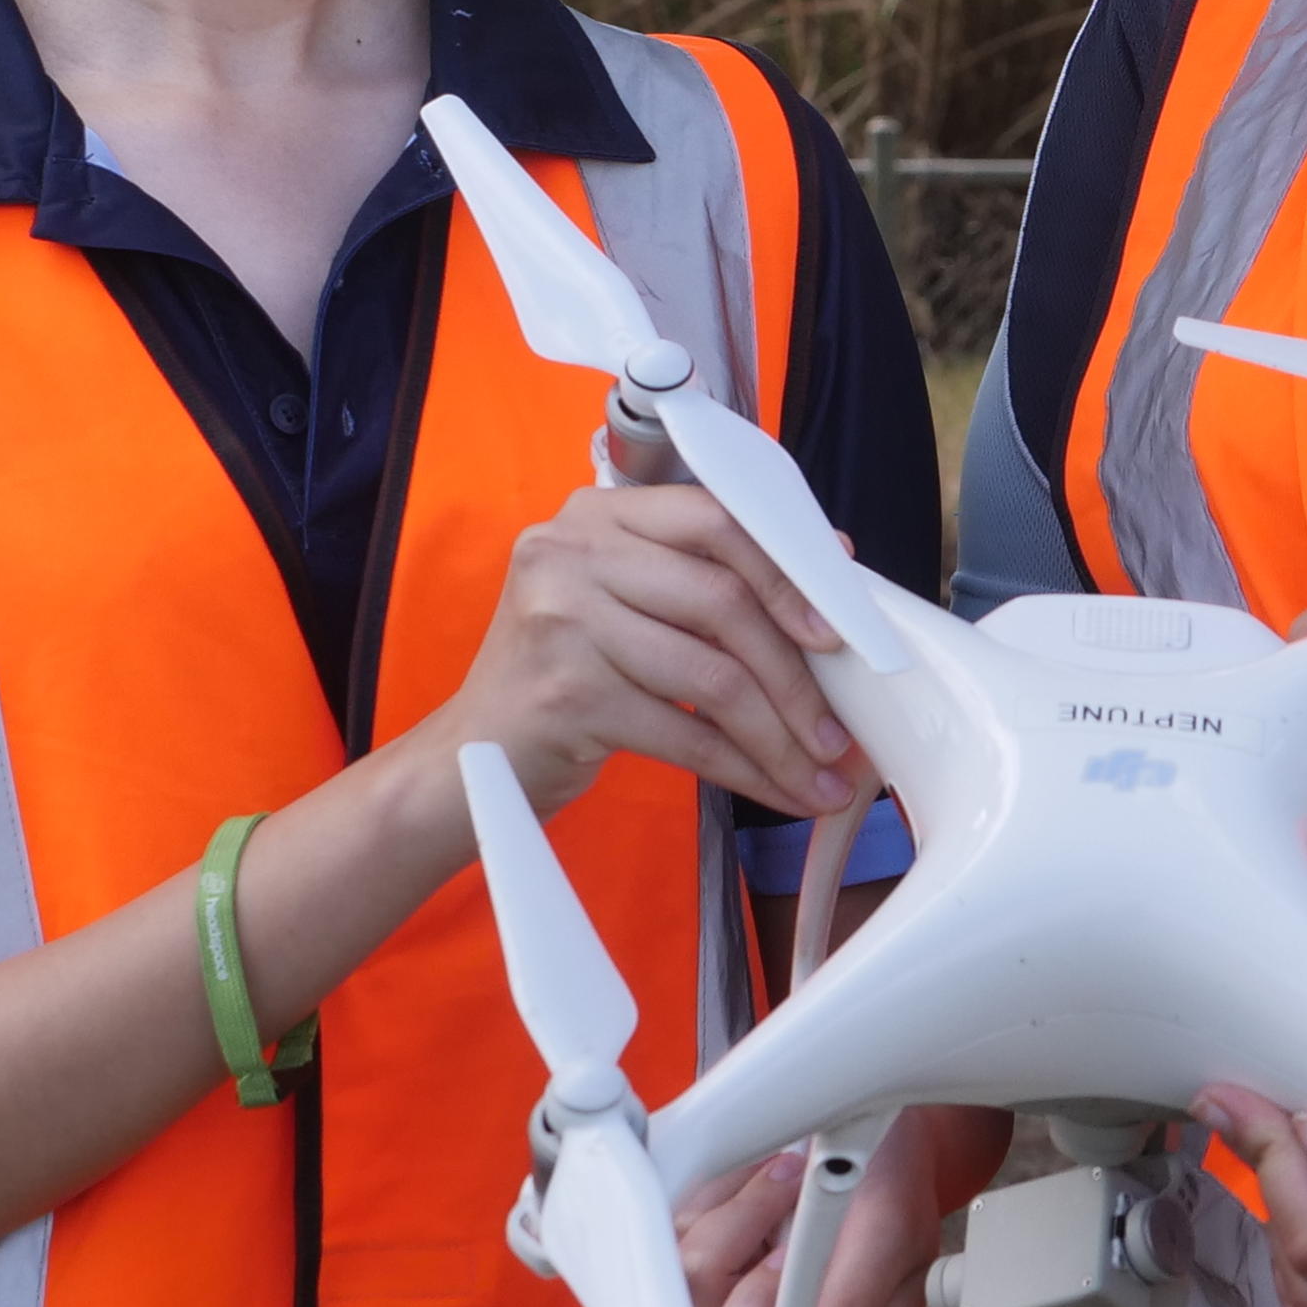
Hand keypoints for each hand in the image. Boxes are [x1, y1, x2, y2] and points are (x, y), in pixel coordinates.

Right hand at [434, 478, 859, 823]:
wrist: (466, 761)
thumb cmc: (565, 680)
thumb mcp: (623, 607)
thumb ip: (700, 582)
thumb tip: (828, 578)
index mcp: (596, 515)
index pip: (715, 521)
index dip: (789, 572)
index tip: (840, 626)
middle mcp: (571, 550)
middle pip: (723, 600)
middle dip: (796, 673)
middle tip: (838, 728)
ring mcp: (561, 618)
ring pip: (713, 675)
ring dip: (780, 734)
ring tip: (820, 772)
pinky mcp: (565, 692)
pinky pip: (685, 732)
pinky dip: (743, 768)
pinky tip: (777, 791)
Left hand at [692, 1108, 1002, 1306]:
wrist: (854, 1133)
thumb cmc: (888, 1181)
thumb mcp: (890, 1226)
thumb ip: (853, 1302)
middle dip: (748, 1303)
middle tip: (789, 1239)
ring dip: (735, 1227)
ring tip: (785, 1182)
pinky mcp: (695, 1283)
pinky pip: (669, 1253)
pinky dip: (710, 1204)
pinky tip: (753, 1181)